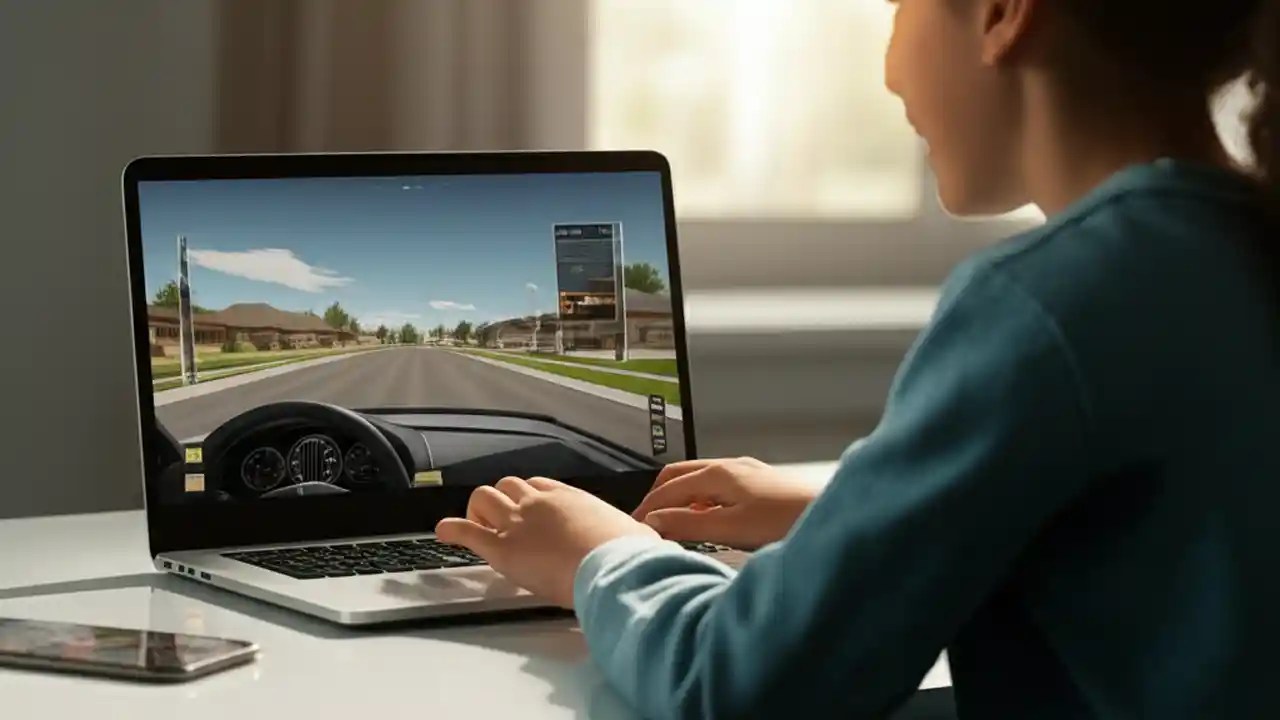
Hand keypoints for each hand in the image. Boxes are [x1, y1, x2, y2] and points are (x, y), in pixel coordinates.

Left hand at [435, 477, 659, 607]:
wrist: (613, 567)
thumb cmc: (627, 554)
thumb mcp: (637, 535)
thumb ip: (635, 533)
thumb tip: (649, 538)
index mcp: (571, 498)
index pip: (540, 484)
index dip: (530, 494)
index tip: (528, 504)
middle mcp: (541, 503)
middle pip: (509, 486)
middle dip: (501, 499)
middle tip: (499, 515)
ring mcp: (518, 523)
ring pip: (485, 499)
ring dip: (478, 509)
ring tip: (475, 521)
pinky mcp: (502, 548)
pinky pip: (467, 531)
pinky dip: (451, 529)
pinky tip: (442, 531)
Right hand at [632, 457, 821, 549]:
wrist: (832, 516)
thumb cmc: (789, 521)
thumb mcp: (731, 528)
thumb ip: (689, 525)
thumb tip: (655, 523)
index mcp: (719, 473)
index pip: (669, 487)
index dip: (648, 508)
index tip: (634, 527)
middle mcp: (731, 467)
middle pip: (680, 475)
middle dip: (659, 497)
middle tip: (646, 521)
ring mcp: (747, 473)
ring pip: (699, 480)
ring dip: (680, 499)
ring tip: (672, 524)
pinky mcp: (761, 485)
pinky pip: (718, 488)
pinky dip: (701, 502)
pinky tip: (708, 522)